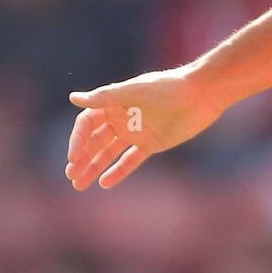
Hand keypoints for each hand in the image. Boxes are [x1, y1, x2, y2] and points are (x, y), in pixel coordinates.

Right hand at [65, 65, 225, 189]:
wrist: (200, 95)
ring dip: (94, 167)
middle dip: (81, 157)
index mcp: (114, 102)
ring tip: (79, 185)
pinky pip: (130, 160)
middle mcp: (122, 117)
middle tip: (71, 175)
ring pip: (109, 153)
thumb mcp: (134, 91)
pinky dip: (118, 171)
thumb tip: (72, 98)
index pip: (87, 123)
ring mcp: (136, 132)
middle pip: (95, 140)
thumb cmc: (167, 87)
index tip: (73, 157)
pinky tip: (104, 183)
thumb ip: (104, 97)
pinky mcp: (151, 144)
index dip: (78, 139)